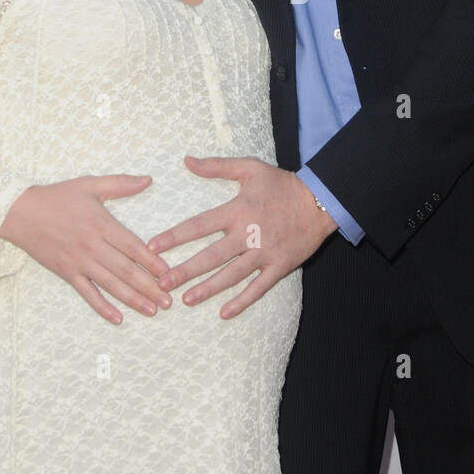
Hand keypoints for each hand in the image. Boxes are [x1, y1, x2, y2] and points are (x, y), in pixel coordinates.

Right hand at [0, 175, 171, 323]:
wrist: (20, 212)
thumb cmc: (57, 196)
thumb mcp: (90, 185)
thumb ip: (121, 183)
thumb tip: (148, 179)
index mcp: (102, 224)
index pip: (133, 247)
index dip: (153, 261)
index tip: (169, 273)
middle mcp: (93, 246)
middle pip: (126, 270)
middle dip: (150, 287)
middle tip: (168, 300)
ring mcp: (79, 262)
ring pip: (111, 285)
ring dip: (133, 299)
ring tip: (152, 310)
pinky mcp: (67, 273)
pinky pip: (87, 294)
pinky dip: (103, 307)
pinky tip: (118, 319)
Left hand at [147, 156, 337, 317]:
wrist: (321, 201)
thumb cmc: (283, 184)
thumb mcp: (250, 168)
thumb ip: (216, 166)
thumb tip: (187, 160)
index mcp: (238, 210)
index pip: (198, 225)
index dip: (174, 236)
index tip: (152, 247)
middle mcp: (248, 234)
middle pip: (211, 256)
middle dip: (185, 270)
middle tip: (162, 283)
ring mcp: (264, 253)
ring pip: (231, 275)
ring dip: (208, 289)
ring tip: (186, 300)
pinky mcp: (279, 266)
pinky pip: (258, 288)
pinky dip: (242, 301)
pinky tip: (224, 313)